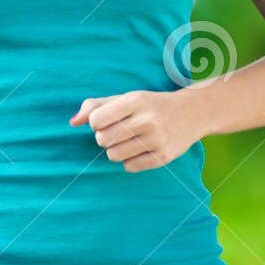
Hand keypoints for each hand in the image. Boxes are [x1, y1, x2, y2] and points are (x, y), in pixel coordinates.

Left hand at [68, 88, 206, 171]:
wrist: (192, 113)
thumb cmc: (151, 105)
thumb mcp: (126, 98)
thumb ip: (96, 106)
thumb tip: (72, 122)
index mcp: (136, 101)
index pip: (96, 120)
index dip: (96, 123)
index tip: (106, 121)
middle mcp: (147, 120)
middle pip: (102, 140)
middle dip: (104, 138)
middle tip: (117, 132)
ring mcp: (157, 140)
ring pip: (113, 155)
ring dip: (115, 150)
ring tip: (127, 141)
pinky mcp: (163, 157)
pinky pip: (129, 166)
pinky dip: (129, 161)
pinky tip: (139, 150)